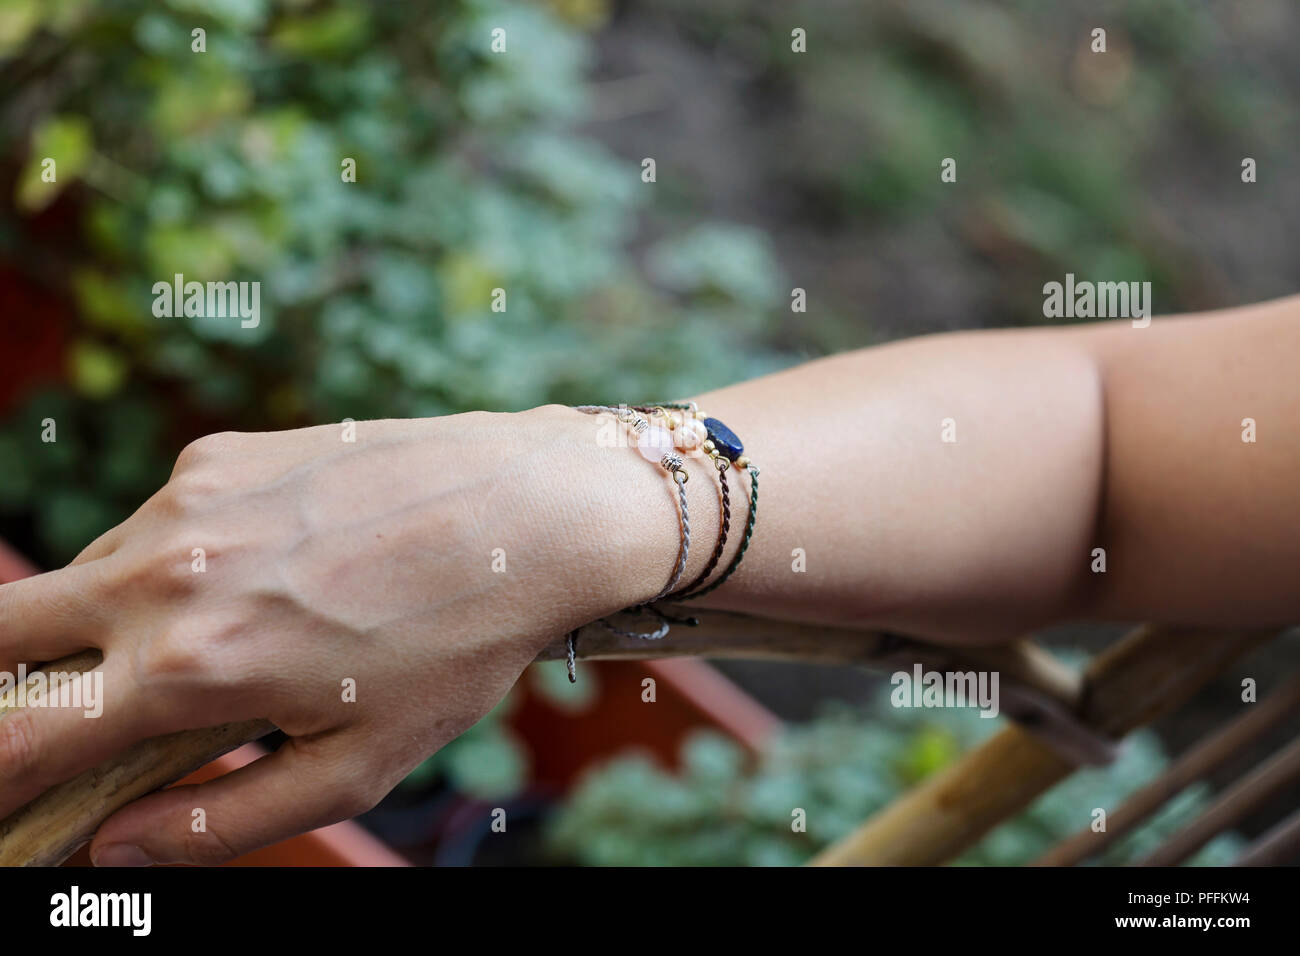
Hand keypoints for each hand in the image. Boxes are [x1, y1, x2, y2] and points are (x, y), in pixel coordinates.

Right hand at [0, 405, 675, 864]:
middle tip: (62, 718)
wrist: (529, 508)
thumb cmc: (456, 647)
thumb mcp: (357, 765)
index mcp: (189, 666)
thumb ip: (220, 821)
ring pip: (81, 577)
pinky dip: (167, 565)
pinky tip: (257, 576)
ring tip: (212, 645)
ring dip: (102, 624)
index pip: (19, 735)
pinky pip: (151, 525)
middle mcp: (163, 573)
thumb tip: (112, 851)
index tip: (10, 797)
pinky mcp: (217, 456)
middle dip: (4, 684)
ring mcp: (185, 501)